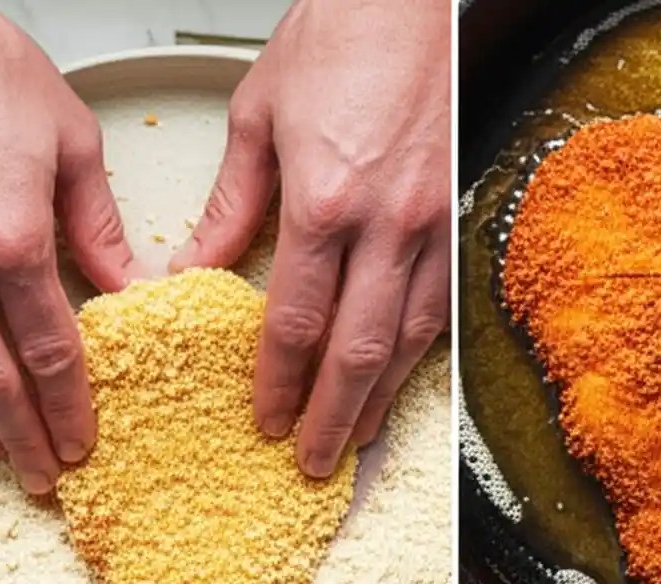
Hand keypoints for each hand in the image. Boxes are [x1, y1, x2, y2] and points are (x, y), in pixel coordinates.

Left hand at [172, 0, 450, 476]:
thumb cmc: (343, 37)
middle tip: (311, 461)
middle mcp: (386, 225)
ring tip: (356, 439)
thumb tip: (199, 265)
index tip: (264, 419)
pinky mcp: (461, 216)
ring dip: (379, 399)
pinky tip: (400, 377)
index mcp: (326, 200)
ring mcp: (433, 225)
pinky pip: (442, 305)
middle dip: (332, 417)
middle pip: (357, 351)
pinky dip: (418, 354)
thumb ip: (233, 203)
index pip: (297, 321)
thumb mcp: (262, 114)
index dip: (279, 382)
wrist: (415, 0)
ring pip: (408, 340)